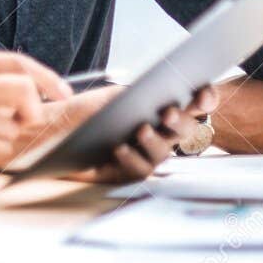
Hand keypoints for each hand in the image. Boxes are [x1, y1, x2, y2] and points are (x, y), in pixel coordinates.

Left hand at [64, 85, 219, 183]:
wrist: (57, 130)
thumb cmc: (88, 110)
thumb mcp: (114, 95)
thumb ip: (139, 93)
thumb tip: (160, 90)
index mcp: (162, 108)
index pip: (194, 103)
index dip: (205, 98)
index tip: (202, 95)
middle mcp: (160, 132)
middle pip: (185, 130)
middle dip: (180, 121)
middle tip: (167, 113)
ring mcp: (147, 154)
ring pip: (163, 152)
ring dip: (154, 140)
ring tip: (140, 130)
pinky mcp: (129, 172)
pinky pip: (139, 170)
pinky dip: (131, 158)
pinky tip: (119, 148)